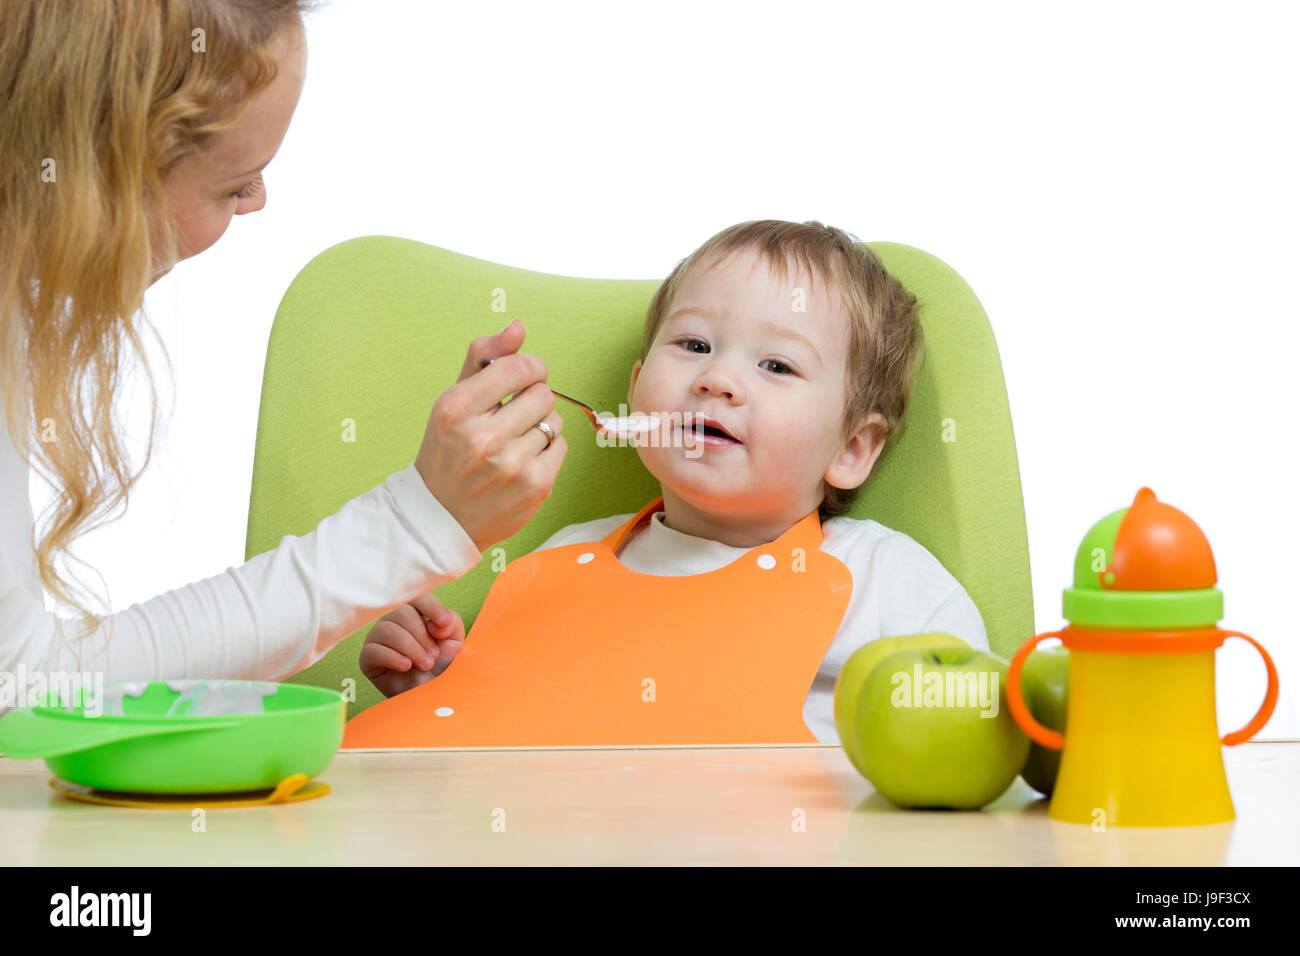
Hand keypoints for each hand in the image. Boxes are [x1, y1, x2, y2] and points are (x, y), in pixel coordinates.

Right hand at [360, 592, 466, 697]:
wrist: (428, 691)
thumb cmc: (440, 662)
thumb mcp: (454, 641)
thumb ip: (452, 624)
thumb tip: (439, 623)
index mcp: (414, 610)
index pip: (418, 597)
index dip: (432, 607)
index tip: (444, 624)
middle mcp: (392, 619)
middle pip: (403, 613)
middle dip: (423, 637)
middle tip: (434, 656)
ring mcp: (377, 636)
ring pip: (388, 630)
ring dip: (412, 649)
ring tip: (426, 665)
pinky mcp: (367, 657)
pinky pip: (374, 651)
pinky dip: (393, 658)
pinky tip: (406, 666)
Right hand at [414, 317, 566, 552]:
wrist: (440, 516)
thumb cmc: (448, 450)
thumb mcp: (454, 400)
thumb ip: (484, 357)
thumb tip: (518, 326)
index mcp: (457, 409)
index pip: (519, 367)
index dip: (530, 368)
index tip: (524, 377)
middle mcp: (483, 437)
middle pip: (542, 394)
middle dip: (532, 400)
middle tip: (512, 416)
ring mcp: (511, 465)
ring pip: (554, 421)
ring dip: (539, 426)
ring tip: (514, 441)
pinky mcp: (535, 487)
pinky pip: (561, 446)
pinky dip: (547, 449)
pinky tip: (523, 460)